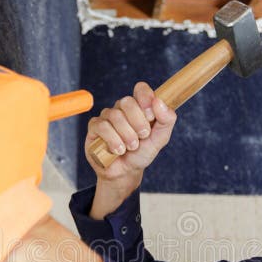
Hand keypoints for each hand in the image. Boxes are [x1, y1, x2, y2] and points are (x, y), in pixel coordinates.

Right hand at [85, 82, 176, 199]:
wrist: (126, 172)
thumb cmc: (142, 152)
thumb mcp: (160, 138)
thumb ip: (167, 119)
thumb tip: (158, 101)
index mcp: (139, 106)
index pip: (141, 89)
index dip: (145, 98)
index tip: (150, 116)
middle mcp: (122, 108)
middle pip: (128, 102)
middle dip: (138, 123)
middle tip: (142, 137)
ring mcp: (107, 116)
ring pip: (116, 116)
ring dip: (127, 135)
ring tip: (130, 147)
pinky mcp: (94, 127)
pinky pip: (103, 126)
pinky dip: (113, 140)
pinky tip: (118, 150)